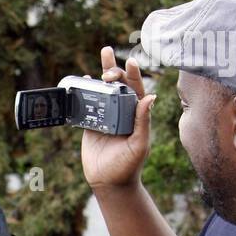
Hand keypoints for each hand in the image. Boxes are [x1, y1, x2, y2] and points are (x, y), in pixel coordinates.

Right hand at [81, 46, 156, 190]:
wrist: (109, 183)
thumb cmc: (129, 166)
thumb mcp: (139, 144)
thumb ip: (143, 121)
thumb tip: (151, 98)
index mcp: (135, 114)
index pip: (136, 89)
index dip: (134, 74)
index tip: (131, 61)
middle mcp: (121, 112)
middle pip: (119, 84)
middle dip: (116, 68)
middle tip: (109, 60)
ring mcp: (106, 116)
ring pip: (104, 89)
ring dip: (103, 71)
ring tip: (104, 52)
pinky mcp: (90, 124)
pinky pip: (88, 104)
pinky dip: (86, 90)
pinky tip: (84, 79)